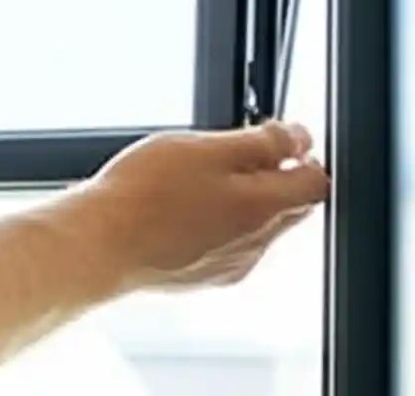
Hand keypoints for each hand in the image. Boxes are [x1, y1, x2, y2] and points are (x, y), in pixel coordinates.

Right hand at [70, 122, 329, 292]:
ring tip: (198, 179)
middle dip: (275, 177)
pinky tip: (183, 210)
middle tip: (233, 154)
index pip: (315, 182)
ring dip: (244, 201)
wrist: (100, 244)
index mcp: (262, 209)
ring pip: (258, 228)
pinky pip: (228, 247)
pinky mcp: (202, 277)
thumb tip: (298, 138)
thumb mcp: (206, 149)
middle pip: (290, 207)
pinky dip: (218, 225)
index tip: (278, 138)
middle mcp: (254, 245)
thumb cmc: (145, 194)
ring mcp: (229, 266)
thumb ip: (261, 143)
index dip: (302, 154)